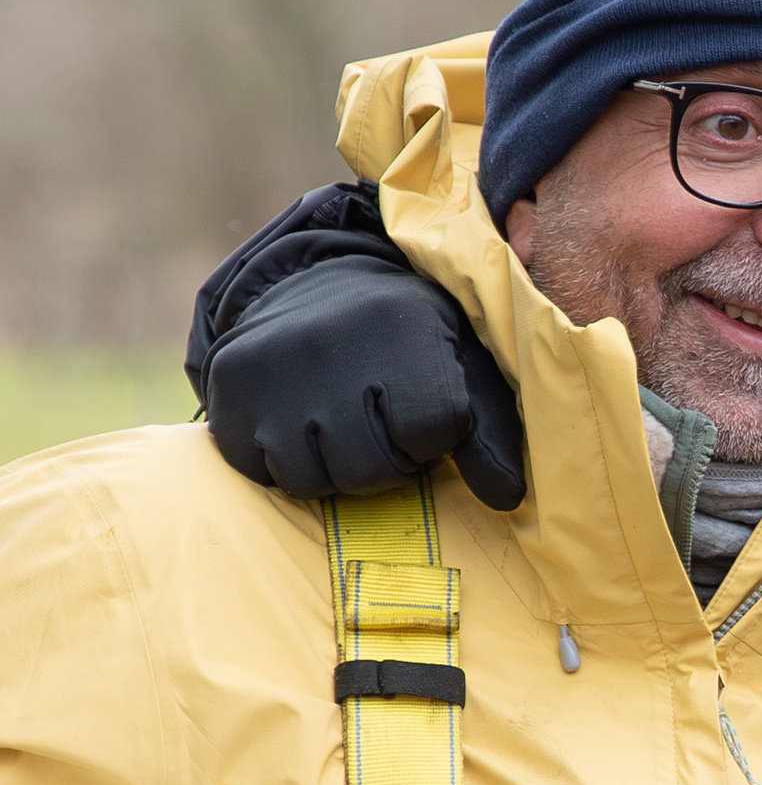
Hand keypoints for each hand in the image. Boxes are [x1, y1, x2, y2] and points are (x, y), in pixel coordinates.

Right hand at [200, 254, 525, 508]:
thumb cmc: (407, 338)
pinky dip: (283, 461)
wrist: (315, 286)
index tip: (423, 410)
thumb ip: (493, 429)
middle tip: (381, 424)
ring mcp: (273, 370)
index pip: (434, 431)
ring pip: (313, 480)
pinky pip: (262, 472)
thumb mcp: (463, 363)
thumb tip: (509, 499)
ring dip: (334, 468)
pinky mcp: (229, 390)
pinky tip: (298, 423)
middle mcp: (332, 348)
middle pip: (371, 470)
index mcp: (404, 333)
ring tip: (341, 424)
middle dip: (386, 461)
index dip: (433, 435)